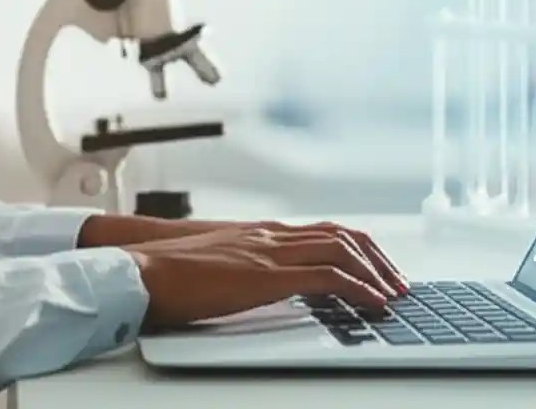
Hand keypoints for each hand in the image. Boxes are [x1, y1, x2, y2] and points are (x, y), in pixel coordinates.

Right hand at [80, 218, 407, 293]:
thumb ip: (241, 269)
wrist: (138, 269)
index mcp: (260, 233)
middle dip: (377, 259)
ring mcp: (270, 252)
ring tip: (393, 296)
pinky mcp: (266, 276)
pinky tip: (373, 304)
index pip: (324, 231)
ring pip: (343, 251)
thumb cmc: (165, 273)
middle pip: (343, 236)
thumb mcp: (214, 266)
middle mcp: (271, 235)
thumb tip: (256, 285)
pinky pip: (328, 278)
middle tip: (397, 283)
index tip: (376, 269)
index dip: (358, 248)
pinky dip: (359, 289)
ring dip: (376, 274)